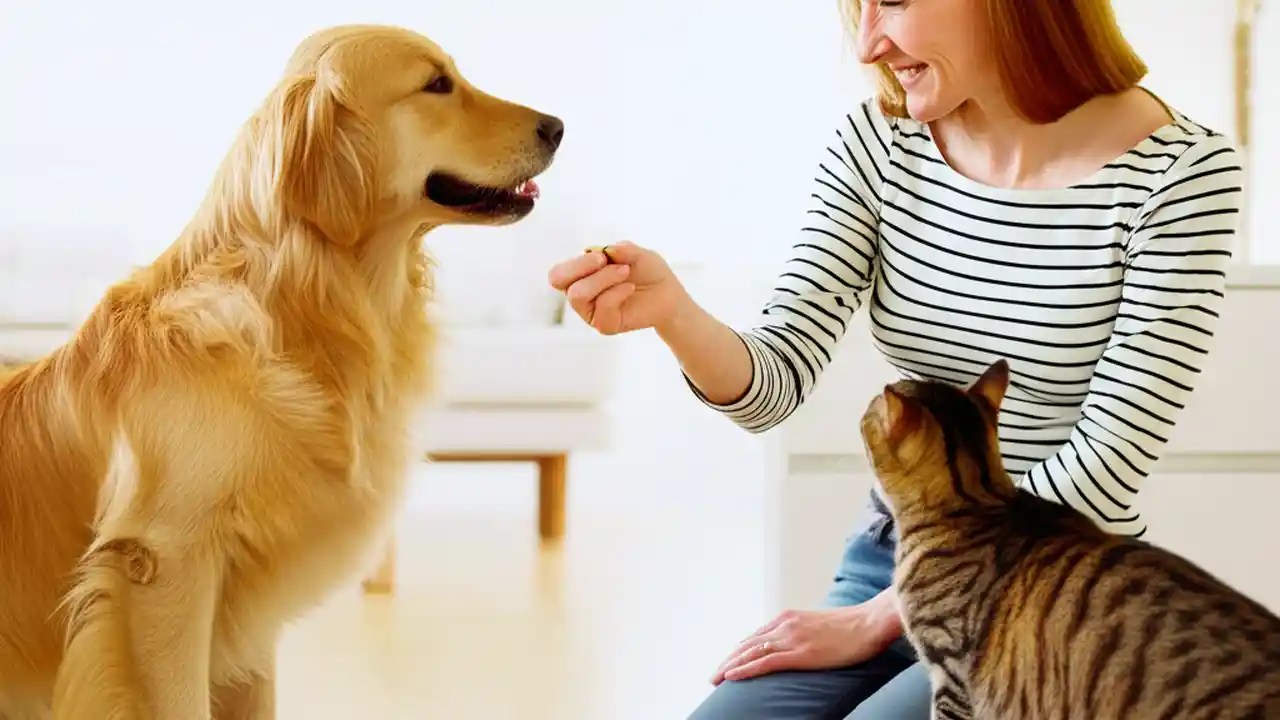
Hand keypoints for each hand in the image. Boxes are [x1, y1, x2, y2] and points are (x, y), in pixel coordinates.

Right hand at [546, 241, 690, 335]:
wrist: (668, 294)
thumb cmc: (648, 272)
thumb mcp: (638, 253)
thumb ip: (622, 249)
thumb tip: (604, 249)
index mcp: (581, 276)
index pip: (558, 273)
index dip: (574, 262)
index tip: (601, 256)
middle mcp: (581, 294)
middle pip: (559, 281)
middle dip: (582, 266)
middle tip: (605, 260)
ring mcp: (591, 311)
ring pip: (577, 295)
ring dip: (602, 278)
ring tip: (625, 272)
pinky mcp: (605, 325)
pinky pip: (601, 308)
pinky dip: (617, 293)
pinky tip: (630, 288)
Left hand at [710, 599, 901, 684]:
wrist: (870, 622)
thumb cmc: (852, 628)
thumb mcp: (819, 626)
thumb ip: (803, 634)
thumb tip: (796, 647)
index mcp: (788, 618)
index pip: (755, 636)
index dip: (739, 651)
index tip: (728, 662)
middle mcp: (785, 625)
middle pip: (747, 644)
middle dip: (728, 660)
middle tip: (714, 675)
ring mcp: (791, 638)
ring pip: (750, 653)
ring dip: (730, 666)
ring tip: (715, 679)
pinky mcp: (800, 653)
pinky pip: (765, 662)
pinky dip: (745, 669)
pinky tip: (731, 677)